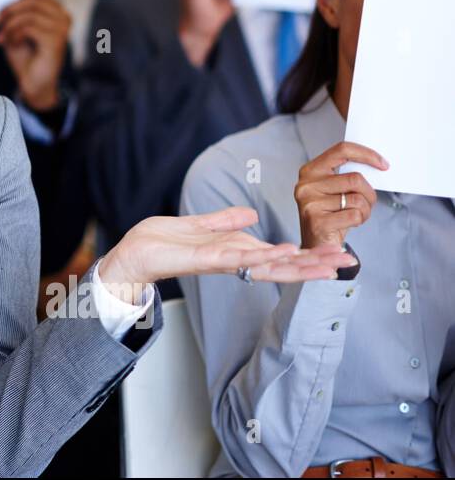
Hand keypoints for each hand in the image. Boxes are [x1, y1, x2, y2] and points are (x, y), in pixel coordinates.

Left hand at [0, 0, 70, 111]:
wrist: (34, 84)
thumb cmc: (26, 57)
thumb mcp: (16, 29)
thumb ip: (16, 13)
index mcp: (54, 10)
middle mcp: (62, 16)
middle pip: (31, 0)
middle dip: (7, 10)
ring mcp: (62, 28)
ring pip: (29, 13)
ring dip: (8, 25)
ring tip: (0, 38)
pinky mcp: (56, 40)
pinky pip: (29, 28)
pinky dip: (14, 35)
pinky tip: (9, 44)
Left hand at [98, 206, 355, 304]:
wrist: (130, 254)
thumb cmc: (160, 242)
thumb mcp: (199, 225)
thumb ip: (225, 221)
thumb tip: (250, 214)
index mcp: (234, 251)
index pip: (277, 256)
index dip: (306, 256)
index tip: (337, 253)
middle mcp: (232, 260)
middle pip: (281, 265)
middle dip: (314, 264)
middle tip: (349, 262)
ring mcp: (220, 261)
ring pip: (266, 264)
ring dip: (297, 263)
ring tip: (326, 260)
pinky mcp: (203, 258)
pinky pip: (237, 257)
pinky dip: (261, 255)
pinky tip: (283, 253)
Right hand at [295, 142, 387, 249]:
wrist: (317, 243)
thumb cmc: (330, 214)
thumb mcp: (333, 189)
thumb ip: (346, 175)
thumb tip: (376, 165)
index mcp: (310, 171)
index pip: (341, 150)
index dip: (366, 154)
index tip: (384, 164)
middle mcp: (306, 185)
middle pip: (355, 178)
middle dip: (369, 193)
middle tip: (368, 202)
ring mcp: (310, 203)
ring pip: (357, 198)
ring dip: (365, 209)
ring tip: (355, 215)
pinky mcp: (317, 221)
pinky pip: (354, 215)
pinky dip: (359, 220)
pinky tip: (349, 223)